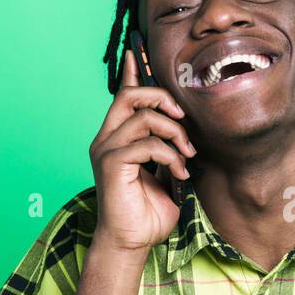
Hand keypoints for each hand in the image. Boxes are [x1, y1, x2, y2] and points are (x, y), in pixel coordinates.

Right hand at [88, 48, 197, 253]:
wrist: (132, 242)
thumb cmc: (148, 212)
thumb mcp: (165, 174)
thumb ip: (168, 149)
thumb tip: (185, 131)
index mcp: (118, 137)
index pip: (123, 96)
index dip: (131, 73)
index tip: (138, 52)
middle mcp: (107, 139)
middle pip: (131, 96)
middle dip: (162, 98)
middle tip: (184, 119)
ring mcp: (106, 150)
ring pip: (143, 117)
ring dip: (174, 133)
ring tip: (187, 156)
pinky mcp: (110, 164)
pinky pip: (146, 144)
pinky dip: (170, 156)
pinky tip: (179, 173)